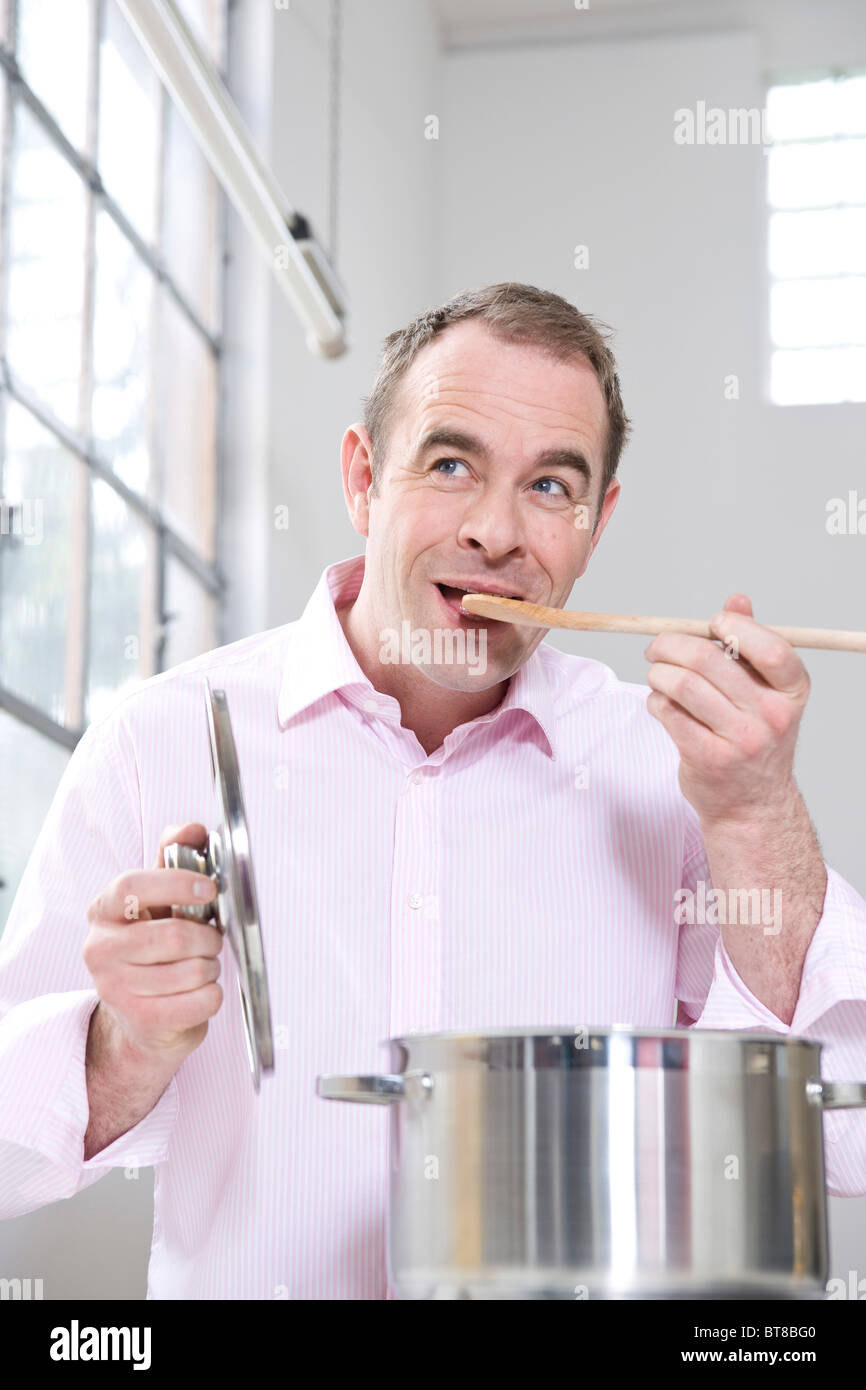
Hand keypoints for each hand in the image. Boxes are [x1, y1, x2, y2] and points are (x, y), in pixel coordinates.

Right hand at [83, 823, 223, 1062]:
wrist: (141, 1018)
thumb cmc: (154, 950)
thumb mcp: (159, 900)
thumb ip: (174, 858)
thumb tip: (192, 829)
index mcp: (103, 911)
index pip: (132, 886)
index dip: (176, 883)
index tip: (209, 889)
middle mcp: (100, 949)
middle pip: (173, 936)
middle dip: (207, 938)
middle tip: (211, 940)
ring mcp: (115, 988)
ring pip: (192, 971)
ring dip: (210, 967)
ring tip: (202, 966)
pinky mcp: (139, 1020)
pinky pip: (200, 1001)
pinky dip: (213, 995)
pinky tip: (200, 992)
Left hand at [643, 594, 810, 825]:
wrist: (752, 804)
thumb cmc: (755, 738)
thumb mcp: (765, 692)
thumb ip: (751, 646)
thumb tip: (737, 600)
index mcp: (792, 692)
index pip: (770, 648)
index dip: (736, 626)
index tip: (713, 623)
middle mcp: (771, 716)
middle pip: (709, 660)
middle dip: (671, 644)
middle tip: (657, 647)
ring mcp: (741, 740)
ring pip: (682, 685)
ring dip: (658, 673)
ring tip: (657, 675)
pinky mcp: (708, 758)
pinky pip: (668, 713)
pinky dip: (656, 701)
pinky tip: (661, 703)